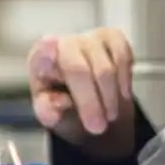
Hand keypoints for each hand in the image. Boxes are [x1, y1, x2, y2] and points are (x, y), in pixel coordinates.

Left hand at [28, 27, 136, 158]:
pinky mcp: (113, 37)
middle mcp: (64, 43)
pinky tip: (121, 95)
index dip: (49, 56)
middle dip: (90, 102)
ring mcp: (90, 37)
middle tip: (97, 127)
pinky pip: (123, 58)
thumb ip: (47, 110)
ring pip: (105, 68)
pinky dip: (124, 81)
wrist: (87, 100)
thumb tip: (58, 103)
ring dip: (110, 97)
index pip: (44, 56)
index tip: (58, 70)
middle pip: (78, 69)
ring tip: (109, 116)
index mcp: (40, 59)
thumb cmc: (62, 104)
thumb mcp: (50, 114)